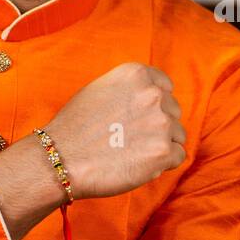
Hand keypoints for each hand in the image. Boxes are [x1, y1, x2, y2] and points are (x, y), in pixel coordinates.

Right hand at [44, 62, 185, 200]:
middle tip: (130, 139)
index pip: (165, 86)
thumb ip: (130, 89)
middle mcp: (152, 94)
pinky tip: (140, 165)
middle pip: (173, 111)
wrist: (60, 160)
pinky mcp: (164, 151)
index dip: (154, 104)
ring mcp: (160, 123)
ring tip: (132, 152)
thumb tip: (155, 96)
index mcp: (136, 74)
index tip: (140, 117)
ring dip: (162, 144)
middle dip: (157, 125)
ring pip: (178, 134)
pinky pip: (178, 156)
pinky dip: (164, 164)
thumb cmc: (75, 127)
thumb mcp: (100, 89)